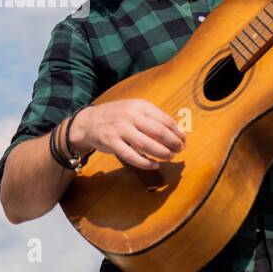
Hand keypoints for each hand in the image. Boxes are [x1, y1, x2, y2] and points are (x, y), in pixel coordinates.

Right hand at [68, 100, 185, 170]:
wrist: (89, 122)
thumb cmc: (117, 116)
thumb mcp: (134, 109)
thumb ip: (152, 118)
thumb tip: (176, 132)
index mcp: (139, 106)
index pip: (165, 120)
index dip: (178, 133)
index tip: (183, 141)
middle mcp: (130, 116)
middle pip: (159, 132)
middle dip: (173, 144)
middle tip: (179, 150)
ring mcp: (120, 129)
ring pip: (147, 145)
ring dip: (162, 153)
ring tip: (169, 157)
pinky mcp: (112, 143)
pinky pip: (132, 156)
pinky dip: (146, 163)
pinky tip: (154, 165)